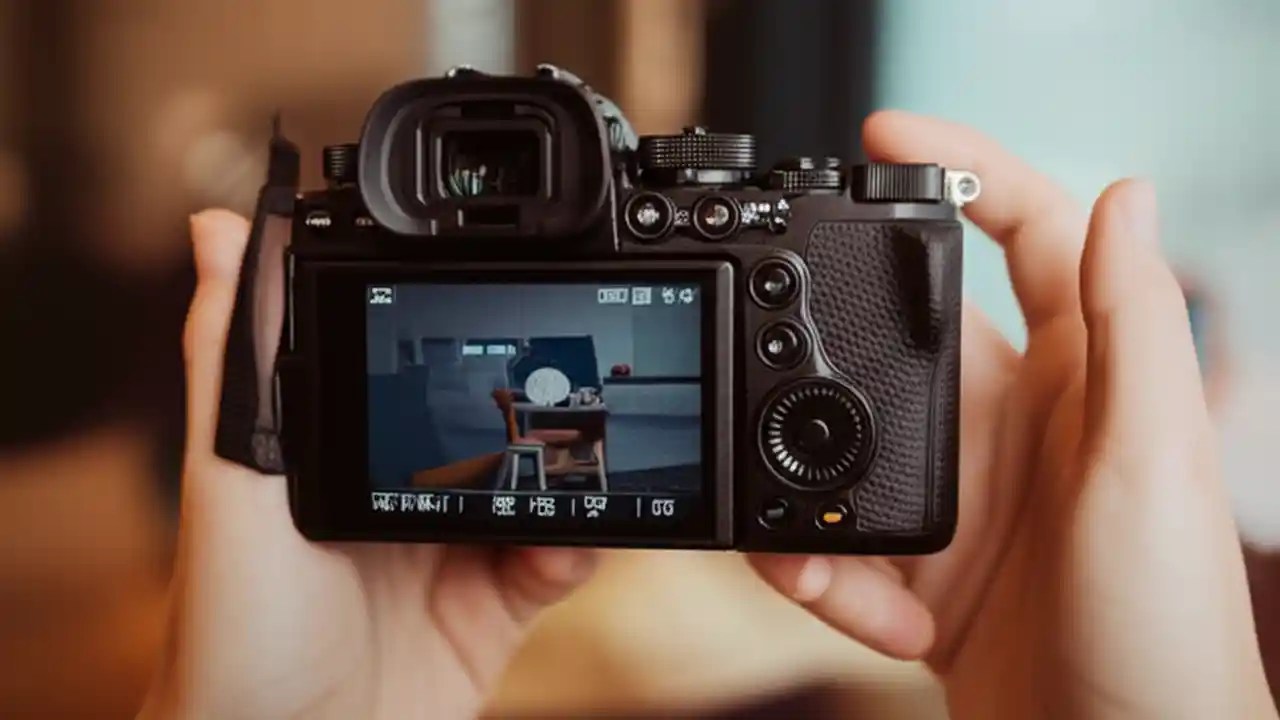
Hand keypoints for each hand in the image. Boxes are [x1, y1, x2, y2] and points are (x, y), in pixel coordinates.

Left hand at [140, 211, 596, 719]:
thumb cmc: (232, 630)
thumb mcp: (228, 481)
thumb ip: (233, 356)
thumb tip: (219, 228)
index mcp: (343, 447)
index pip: (417, 368)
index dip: (466, 332)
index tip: (508, 295)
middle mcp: (405, 489)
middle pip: (493, 423)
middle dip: (542, 402)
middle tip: (578, 382)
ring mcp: (455, 551)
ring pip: (541, 486)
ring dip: (573, 474)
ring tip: (587, 463)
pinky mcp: (495, 610)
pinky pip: (560, 562)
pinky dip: (579, 548)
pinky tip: (566, 545)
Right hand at [750, 112, 1276, 718]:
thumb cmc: (1165, 627)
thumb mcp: (1151, 462)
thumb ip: (1133, 325)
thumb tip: (1121, 191)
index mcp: (1085, 376)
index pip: (1025, 235)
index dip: (961, 167)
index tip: (883, 137)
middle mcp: (1019, 424)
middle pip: (900, 340)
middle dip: (831, 348)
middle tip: (772, 348)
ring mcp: (966, 495)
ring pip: (847, 445)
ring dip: (808, 492)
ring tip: (810, 553)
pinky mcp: (927, 566)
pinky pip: (842, 538)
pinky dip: (828, 572)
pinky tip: (865, 613)